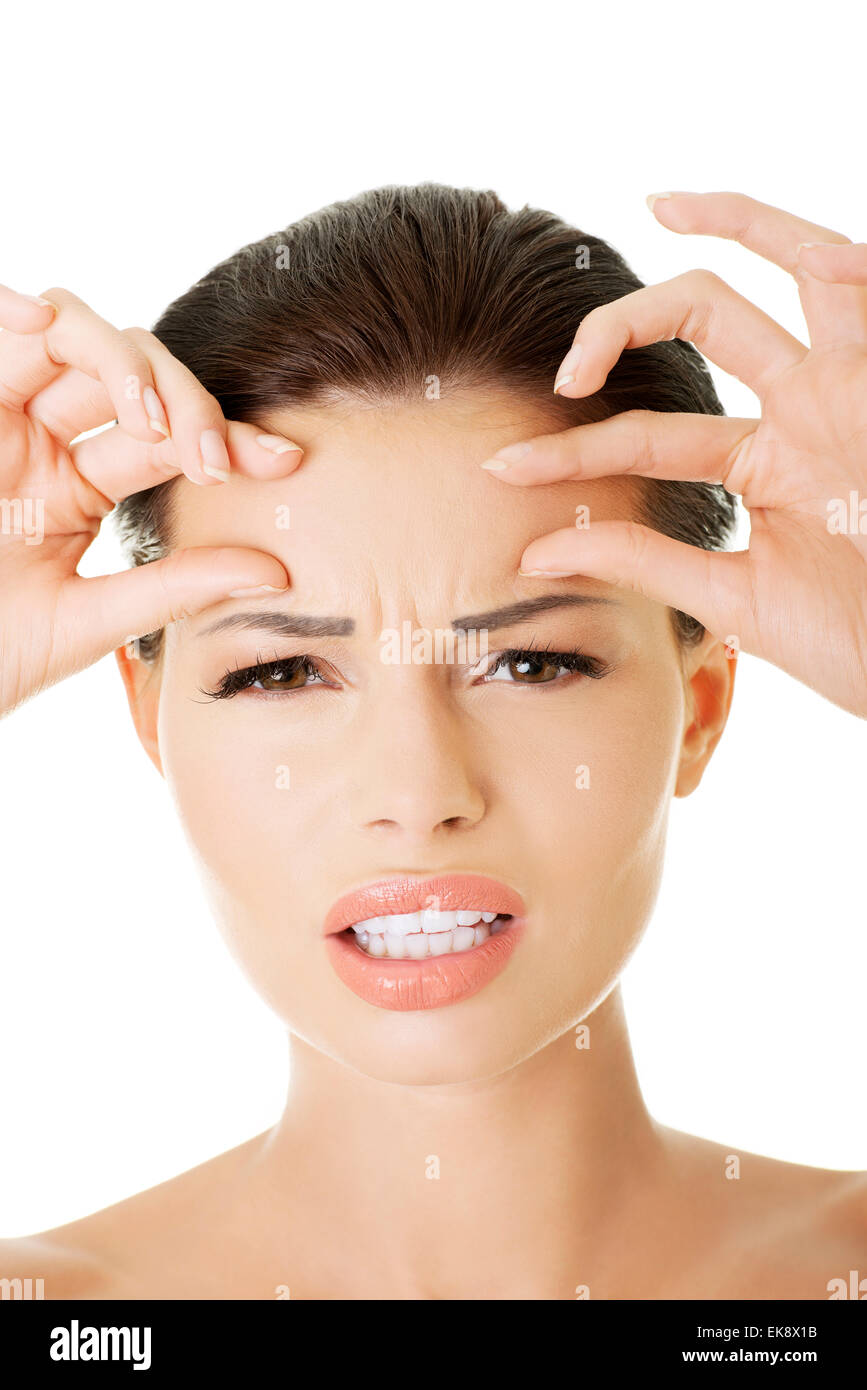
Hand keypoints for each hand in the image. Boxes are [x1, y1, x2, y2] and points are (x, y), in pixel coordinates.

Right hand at [0, 285, 302, 717]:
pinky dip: (9, 308)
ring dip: (121, 363)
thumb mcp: (88, 621)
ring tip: (150, 420)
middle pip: (131, 372)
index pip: (167, 439)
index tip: (285, 461)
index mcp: (75, 487)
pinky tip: (39, 321)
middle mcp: (40, 440)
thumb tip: (277, 571)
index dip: (227, 437)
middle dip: (188, 400)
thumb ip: (174, 588)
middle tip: (213, 458)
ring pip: (69, 333)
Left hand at [481, 192, 866, 718]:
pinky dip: (828, 251)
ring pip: (790, 270)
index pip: (648, 433)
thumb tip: (535, 551)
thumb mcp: (735, 598)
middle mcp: (804, 409)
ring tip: (661, 203)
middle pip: (704, 320)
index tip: (501, 469)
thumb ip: (644, 562)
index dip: (571, 449)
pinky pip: (861, 284)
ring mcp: (851, 388)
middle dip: (623, 325)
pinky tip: (799, 241)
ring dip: (739, 220)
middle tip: (568, 375)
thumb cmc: (855, 638)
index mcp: (765, 463)